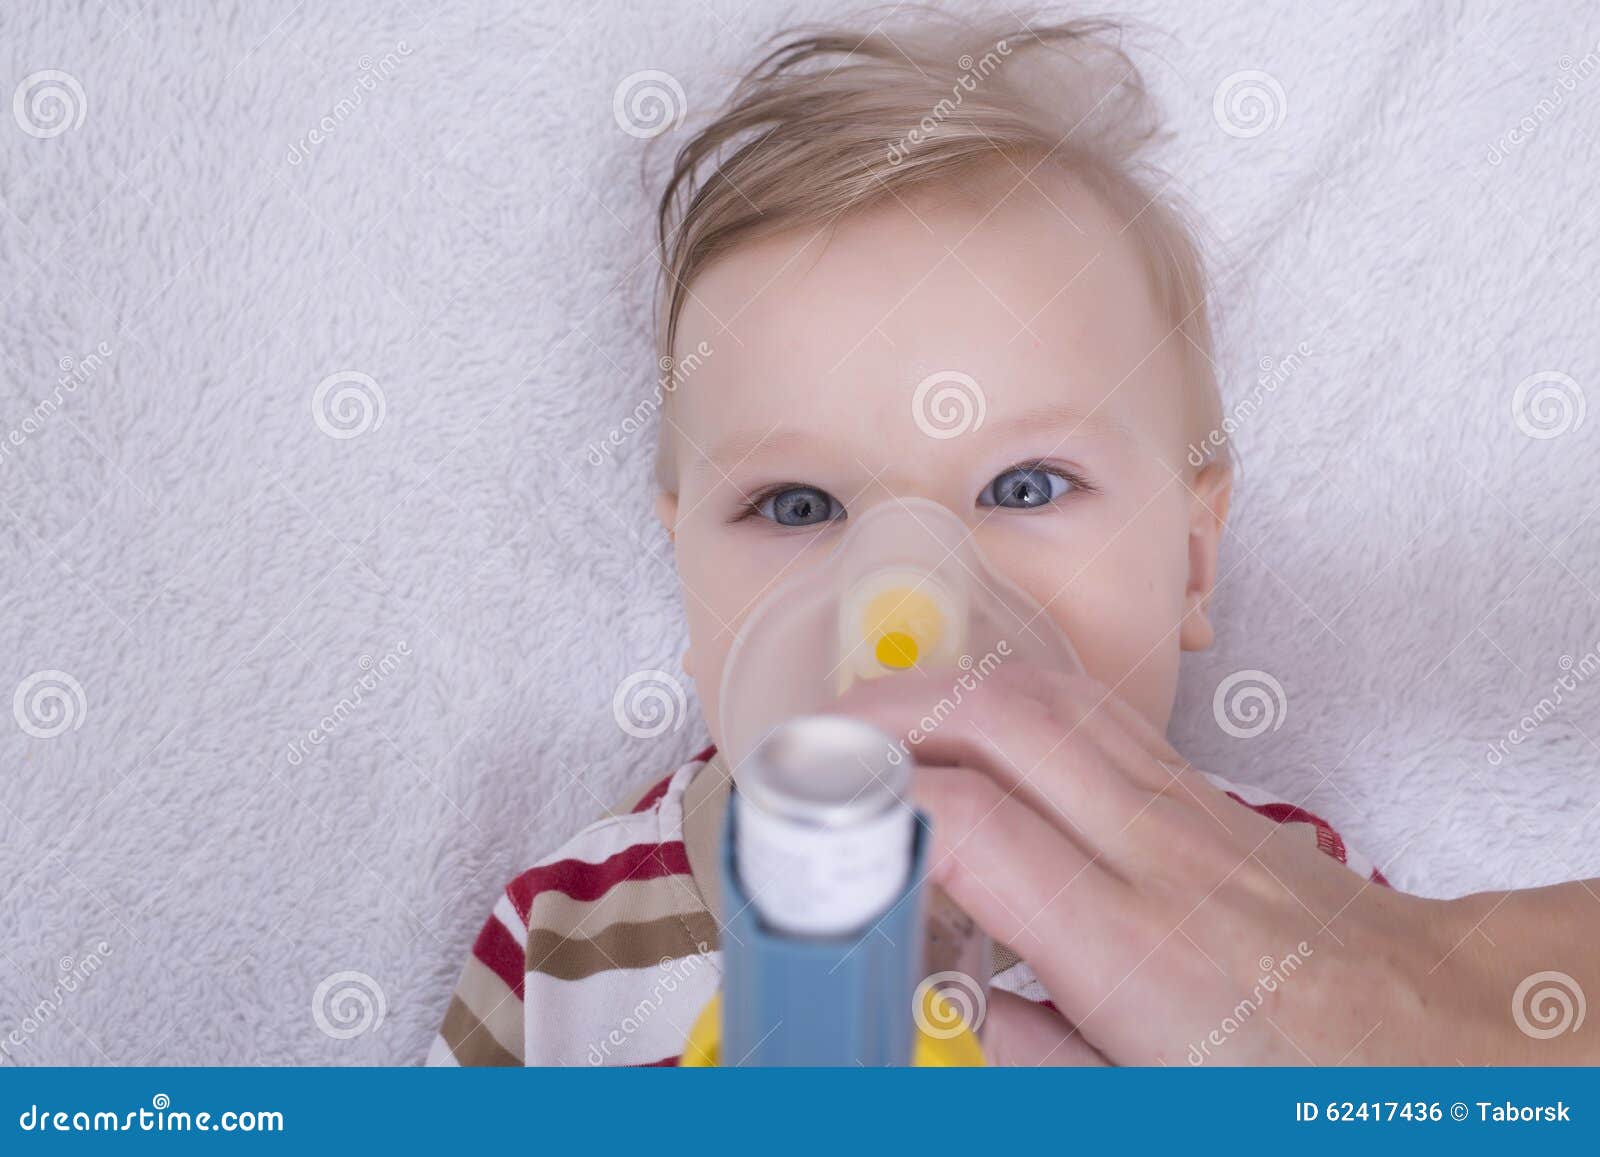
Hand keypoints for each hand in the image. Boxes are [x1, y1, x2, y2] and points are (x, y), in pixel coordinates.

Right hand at [835, 662, 1497, 1065]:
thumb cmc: (1305, 1079)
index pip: (976, 827)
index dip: (878, 806)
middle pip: (1002, 720)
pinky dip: (1005, 696)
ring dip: (941, 689)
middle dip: (887, 711)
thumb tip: (935, 1012)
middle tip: (816, 742)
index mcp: (1132, 947)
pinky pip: (1088, 708)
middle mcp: (1153, 849)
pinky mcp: (1193, 784)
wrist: (1429, 1028)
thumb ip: (1026, 1057)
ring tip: (869, 718)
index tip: (815, 819)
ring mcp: (1179, 802)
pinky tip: (966, 719)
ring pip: (1044, 694)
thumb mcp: (1148, 1108)